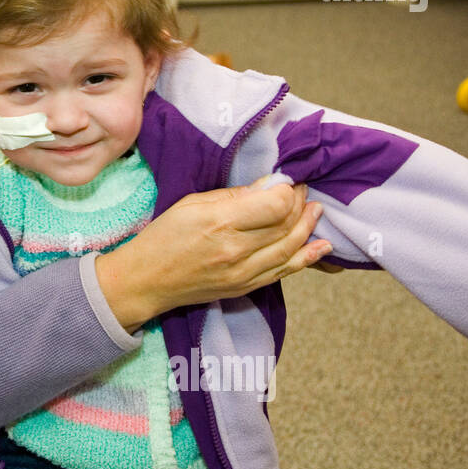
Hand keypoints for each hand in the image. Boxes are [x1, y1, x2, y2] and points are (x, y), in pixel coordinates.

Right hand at [97, 177, 331, 330]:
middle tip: (302, 190)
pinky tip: (321, 246)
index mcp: (220, 222)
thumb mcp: (192, 204)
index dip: (288, 190)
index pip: (276, 204)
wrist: (146, 281)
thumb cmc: (164, 236)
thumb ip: (234, 196)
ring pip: (291, 248)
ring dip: (308, 227)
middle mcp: (236, 250)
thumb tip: (269, 185)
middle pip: (287, 224)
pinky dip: (306, 257)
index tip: (287, 181)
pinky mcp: (246, 288)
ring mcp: (243, 273)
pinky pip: (285, 271)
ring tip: (315, 210)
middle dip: (300, 203)